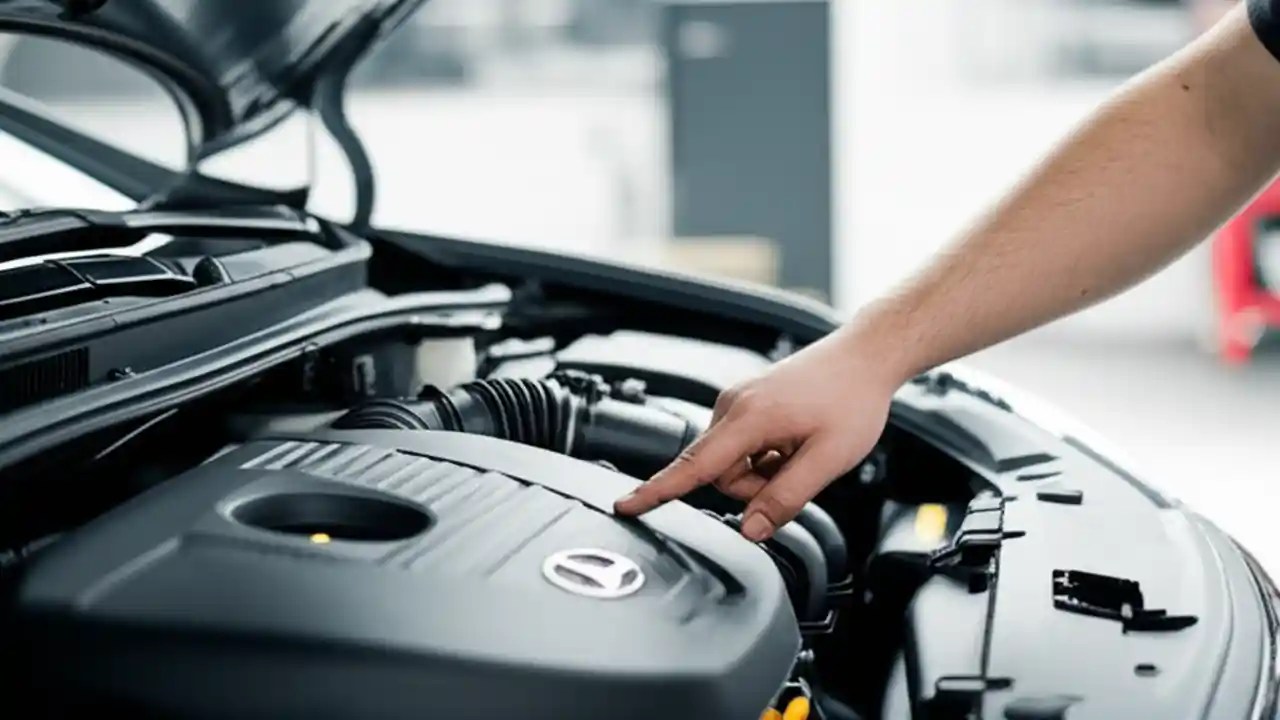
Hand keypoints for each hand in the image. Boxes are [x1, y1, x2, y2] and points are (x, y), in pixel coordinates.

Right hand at [613, 325, 900, 541]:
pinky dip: (766, 456)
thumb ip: (785, 498)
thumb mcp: (828, 460)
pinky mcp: (747, 403)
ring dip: (763, 472)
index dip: (657, 491)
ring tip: (801, 451)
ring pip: (733, 463)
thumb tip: (751, 530)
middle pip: (720, 473)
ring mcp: (738, 402)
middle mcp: (734, 406)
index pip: (694, 466)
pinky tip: (795, 441)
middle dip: (755, 487)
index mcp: (749, 418)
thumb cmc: (852, 400)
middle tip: (798, 471)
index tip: (626, 505)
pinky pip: (743, 447)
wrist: (866, 357)